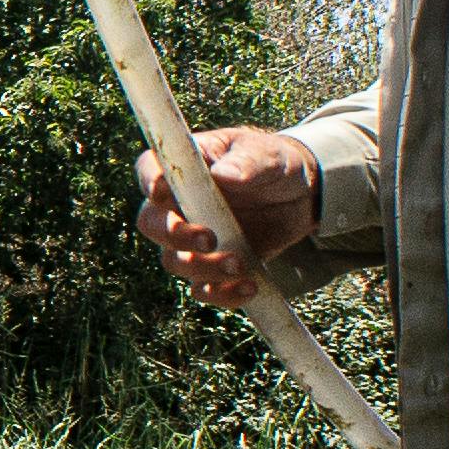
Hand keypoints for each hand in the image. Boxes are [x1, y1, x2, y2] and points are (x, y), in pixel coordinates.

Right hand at [136, 127, 318, 309]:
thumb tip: (224, 174)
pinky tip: (250, 286)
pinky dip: (222, 293)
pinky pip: (203, 288)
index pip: (149, 168)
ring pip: (175, 261)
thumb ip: (247, 162)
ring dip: (202, 267)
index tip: (159, 191)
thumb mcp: (268, 155)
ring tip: (239, 263)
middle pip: (151, 223)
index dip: (148, 180)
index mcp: (185, 167)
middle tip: (208, 238)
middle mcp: (179, 204)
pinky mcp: (213, 265)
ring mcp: (193, 238)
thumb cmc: (274, 164)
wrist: (301, 196)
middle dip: (173, 235)